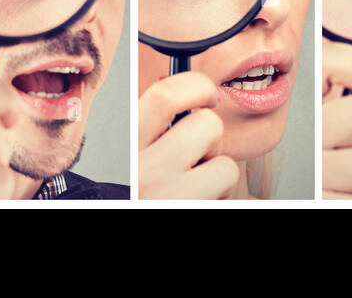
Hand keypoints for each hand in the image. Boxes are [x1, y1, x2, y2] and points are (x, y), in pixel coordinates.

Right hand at [138, 72, 237, 198]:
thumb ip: (149, 136)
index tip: (209, 94)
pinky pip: (228, 187)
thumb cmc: (140, 197)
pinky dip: (224, 194)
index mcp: (126, 151)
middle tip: (208, 149)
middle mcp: (140, 172)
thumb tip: (185, 100)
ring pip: (224, 160)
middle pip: (205, 123)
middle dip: (214, 135)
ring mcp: (164, 195)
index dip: (196, 85)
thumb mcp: (131, 166)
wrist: (123, 265)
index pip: (163, 96)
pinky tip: (203, 201)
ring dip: (218, 169)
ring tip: (199, 186)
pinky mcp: (185, 208)